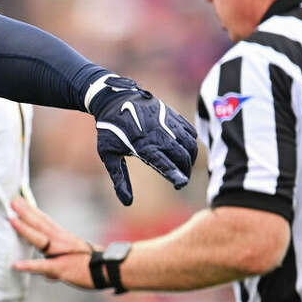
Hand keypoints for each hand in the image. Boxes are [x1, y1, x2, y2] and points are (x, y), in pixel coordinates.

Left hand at [8, 196, 95, 287]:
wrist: (110, 269)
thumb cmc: (94, 265)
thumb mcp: (74, 259)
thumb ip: (56, 266)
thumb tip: (47, 275)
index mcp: (63, 237)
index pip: (45, 221)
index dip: (32, 210)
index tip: (21, 200)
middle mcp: (60, 241)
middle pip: (40, 224)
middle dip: (26, 212)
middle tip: (13, 201)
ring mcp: (60, 253)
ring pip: (39, 239)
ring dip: (25, 229)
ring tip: (11, 219)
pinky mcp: (60, 268)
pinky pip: (42, 266)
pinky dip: (29, 265)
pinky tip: (16, 265)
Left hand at [85, 75, 197, 204]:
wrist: (114, 98)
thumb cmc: (110, 129)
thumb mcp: (108, 155)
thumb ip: (119, 179)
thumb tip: (127, 203)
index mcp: (143, 146)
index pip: (166, 164)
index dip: (176, 176)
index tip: (180, 184)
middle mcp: (158, 134)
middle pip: (182, 156)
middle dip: (185, 170)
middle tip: (181, 179)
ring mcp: (167, 123)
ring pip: (190, 144)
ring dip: (191, 158)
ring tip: (185, 166)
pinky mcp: (172, 115)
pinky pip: (190, 131)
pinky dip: (192, 142)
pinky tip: (186, 150)